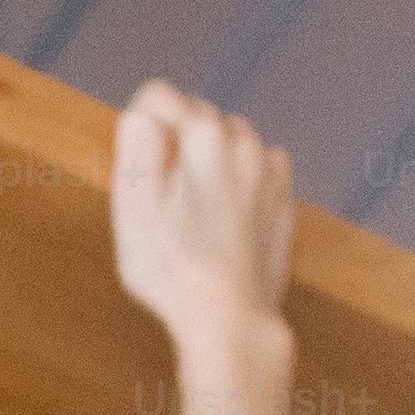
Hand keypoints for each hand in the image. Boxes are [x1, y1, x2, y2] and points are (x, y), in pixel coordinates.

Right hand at [109, 81, 295, 414]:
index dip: (141, 131)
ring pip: (230, 139)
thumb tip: (145, 112)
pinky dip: (242, 180)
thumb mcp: (131, 209)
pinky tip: (227, 217)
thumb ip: (136, 147)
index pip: (158, 97)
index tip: (142, 172)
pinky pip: (259, 166)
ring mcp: (269, 167)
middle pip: (197, 117)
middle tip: (167, 202)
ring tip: (197, 212)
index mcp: (202, 134)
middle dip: (179, 146)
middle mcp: (242, 140)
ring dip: (212, 161)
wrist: (230, 317)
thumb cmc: (171, 271)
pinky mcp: (284, 194)